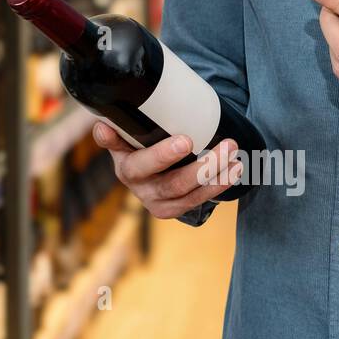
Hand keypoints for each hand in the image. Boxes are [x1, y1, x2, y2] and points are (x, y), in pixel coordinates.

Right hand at [93, 123, 241, 218]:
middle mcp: (140, 189)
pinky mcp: (172, 209)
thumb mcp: (122, 136)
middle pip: (172, 183)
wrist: (139, 167)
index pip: (140, 164)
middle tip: (226, 146)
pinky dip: (218, 185)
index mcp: (125, 167)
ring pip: (190, 194)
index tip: (186, 141)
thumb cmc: (133, 143)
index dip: (161, 156)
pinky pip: (197, 201)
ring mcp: (157, 202)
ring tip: (236, 156)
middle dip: (202, 166)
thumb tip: (101, 128)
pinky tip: (235, 170)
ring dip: (217, 176)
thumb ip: (116, 131)